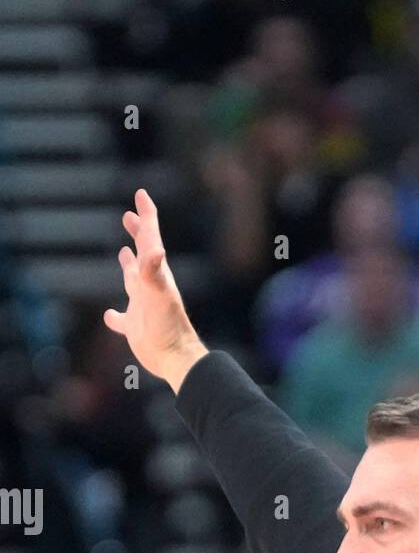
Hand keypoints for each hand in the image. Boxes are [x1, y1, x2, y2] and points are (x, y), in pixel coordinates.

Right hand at [104, 189, 207, 392]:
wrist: (175, 357)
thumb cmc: (168, 325)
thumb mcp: (160, 294)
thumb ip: (154, 271)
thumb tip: (154, 248)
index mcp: (156, 273)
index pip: (150, 237)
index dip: (146, 214)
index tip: (141, 194)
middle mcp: (149, 285)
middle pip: (142, 252)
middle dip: (137, 232)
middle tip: (129, 215)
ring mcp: (142, 305)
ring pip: (133, 280)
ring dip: (129, 265)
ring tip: (124, 252)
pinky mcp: (135, 327)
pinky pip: (122, 319)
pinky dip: (114, 316)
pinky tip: (110, 315)